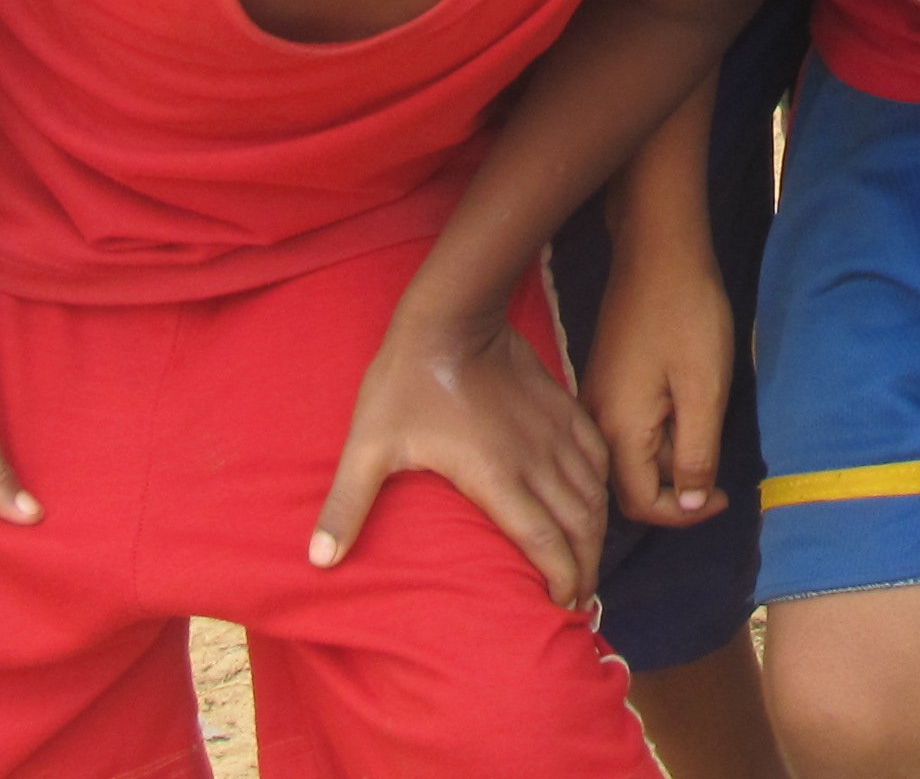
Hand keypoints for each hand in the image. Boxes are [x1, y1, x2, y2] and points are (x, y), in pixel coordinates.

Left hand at [311, 302, 609, 600]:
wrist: (450, 314)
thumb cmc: (406, 382)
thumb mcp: (368, 446)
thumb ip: (347, 505)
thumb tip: (318, 561)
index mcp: (497, 476)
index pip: (544, 541)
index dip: (561, 578)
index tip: (563, 606)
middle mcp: (536, 459)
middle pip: (579, 525)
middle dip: (585, 568)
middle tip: (579, 599)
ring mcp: (554, 431)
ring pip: (593, 493)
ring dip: (596, 533)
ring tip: (588, 562)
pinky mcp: (562, 407)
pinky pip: (596, 456)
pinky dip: (601, 488)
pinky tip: (594, 502)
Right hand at [584, 233, 733, 529]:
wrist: (659, 250)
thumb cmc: (687, 315)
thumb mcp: (705, 390)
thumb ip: (697, 454)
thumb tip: (692, 505)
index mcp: (617, 429)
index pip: (642, 505)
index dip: (685, 513)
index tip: (723, 495)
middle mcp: (596, 421)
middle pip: (632, 486)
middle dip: (678, 487)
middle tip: (718, 465)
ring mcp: (597, 398)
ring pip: (632, 457)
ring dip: (671, 458)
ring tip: (705, 427)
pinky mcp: (607, 380)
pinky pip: (629, 429)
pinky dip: (661, 433)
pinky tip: (687, 406)